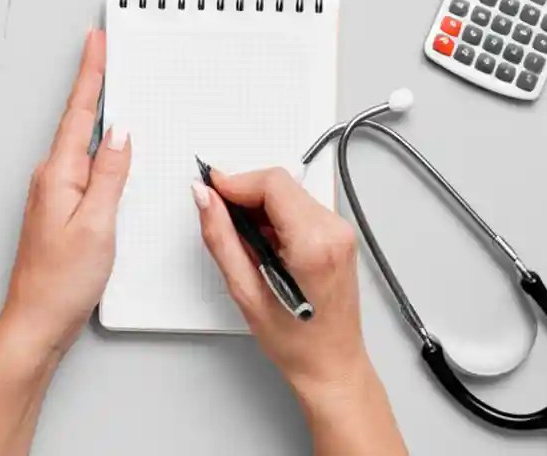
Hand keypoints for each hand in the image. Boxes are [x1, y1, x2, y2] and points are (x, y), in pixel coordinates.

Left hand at [0, 29, 130, 353]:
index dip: (91, 74)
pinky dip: (101, 149)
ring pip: (84, 144)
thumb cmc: (61, 282)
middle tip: (108, 50)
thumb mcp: (97, 224)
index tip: (96, 42)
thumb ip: (110, 175)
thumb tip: (120, 133)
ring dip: (99, 115)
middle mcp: (53, 178)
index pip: (79, 113)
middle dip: (95, 85)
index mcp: (59, 175)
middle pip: (79, 121)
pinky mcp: (63, 210)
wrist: (36, 322)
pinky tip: (112, 148)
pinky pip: (86, 167)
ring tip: (114, 87)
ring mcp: (56, 194)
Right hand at [192, 168, 368, 394]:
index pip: (272, 184)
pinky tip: (264, 245)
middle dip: (245, 194)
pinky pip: (301, 208)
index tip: (211, 189)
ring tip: (244, 243)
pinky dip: (276, 218)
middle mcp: (334, 231)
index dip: (235, 182)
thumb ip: (221, 237)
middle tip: (219, 217)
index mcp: (314, 244)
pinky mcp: (339, 236)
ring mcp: (341, 232)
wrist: (331, 364)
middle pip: (281, 185)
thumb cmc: (297, 341)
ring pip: (290, 194)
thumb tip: (205, 199)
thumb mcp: (245, 291)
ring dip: (260, 207)